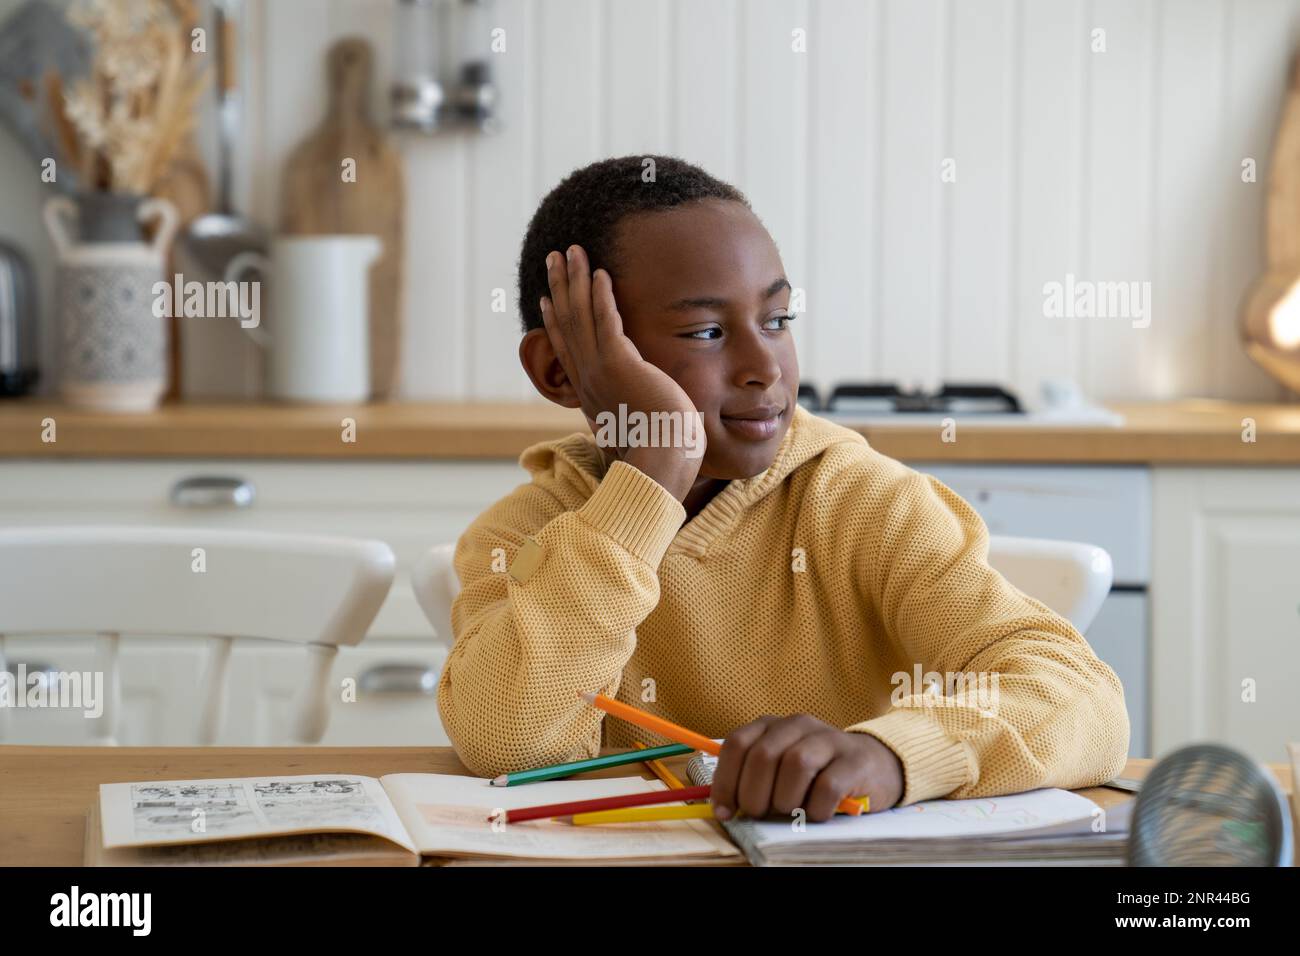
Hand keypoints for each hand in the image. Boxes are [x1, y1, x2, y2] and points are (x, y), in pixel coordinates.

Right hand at [540, 244, 704, 500]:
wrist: (659, 468)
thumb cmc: (658, 458)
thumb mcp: (639, 432)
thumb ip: (635, 418)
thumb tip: (646, 422)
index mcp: (590, 395)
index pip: (567, 348)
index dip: (555, 320)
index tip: (547, 297)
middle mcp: (588, 380)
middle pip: (567, 323)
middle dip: (561, 287)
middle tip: (554, 258)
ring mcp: (600, 372)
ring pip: (581, 316)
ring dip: (576, 280)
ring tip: (571, 251)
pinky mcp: (620, 365)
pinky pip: (607, 321)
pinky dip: (602, 296)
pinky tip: (601, 273)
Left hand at [710, 714, 904, 822]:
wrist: (874, 766)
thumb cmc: (817, 773)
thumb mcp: (780, 769)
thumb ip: (753, 778)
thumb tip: (724, 807)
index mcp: (772, 725)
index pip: (737, 745)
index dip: (725, 781)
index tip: (725, 811)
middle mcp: (798, 725)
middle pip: (763, 755)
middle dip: (754, 794)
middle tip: (760, 813)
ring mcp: (829, 738)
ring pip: (795, 764)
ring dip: (786, 798)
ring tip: (791, 810)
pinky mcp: (854, 760)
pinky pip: (828, 785)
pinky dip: (816, 808)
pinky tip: (817, 812)